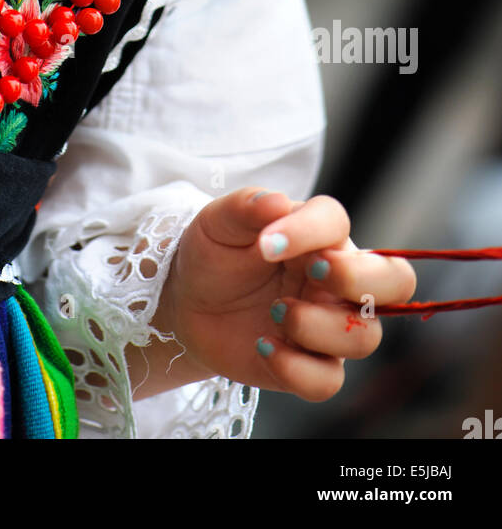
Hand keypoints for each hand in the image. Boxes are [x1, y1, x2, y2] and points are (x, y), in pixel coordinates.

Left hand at [152, 187, 416, 401]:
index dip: (310, 230)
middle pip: (396, 281)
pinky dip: (296, 368)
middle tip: (313, 271)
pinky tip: (263, 345)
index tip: (266, 243)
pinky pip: (329, 381)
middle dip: (360, 278)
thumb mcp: (218, 222)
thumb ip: (247, 207)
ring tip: (274, 312)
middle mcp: (335, 279)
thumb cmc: (213, 255)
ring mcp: (329, 324)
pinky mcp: (312, 365)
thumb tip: (279, 202)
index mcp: (317, 235)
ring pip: (365, 337)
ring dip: (318, 326)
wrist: (187, 305)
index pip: (337, 222)